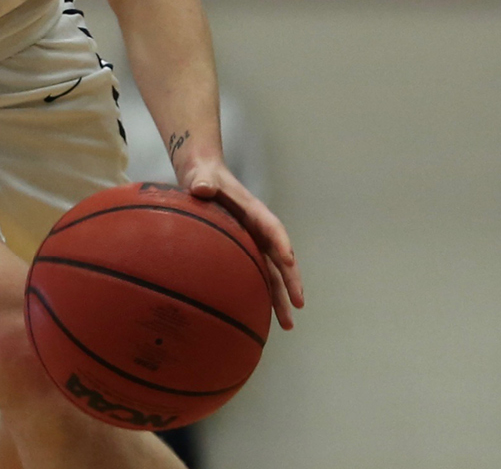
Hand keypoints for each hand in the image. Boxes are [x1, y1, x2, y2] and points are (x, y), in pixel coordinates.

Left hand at [177, 156, 304, 330]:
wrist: (203, 177)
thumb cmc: (203, 176)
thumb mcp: (201, 177)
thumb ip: (202, 182)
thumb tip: (201, 187)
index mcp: (252, 210)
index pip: (272, 228)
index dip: (281, 243)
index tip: (288, 261)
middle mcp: (258, 229)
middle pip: (280, 257)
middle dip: (291, 280)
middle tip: (299, 303)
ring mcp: (253, 241)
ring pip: (272, 272)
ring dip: (281, 296)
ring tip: (287, 324)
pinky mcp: (244, 250)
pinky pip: (258, 274)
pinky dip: (264, 293)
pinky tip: (264, 315)